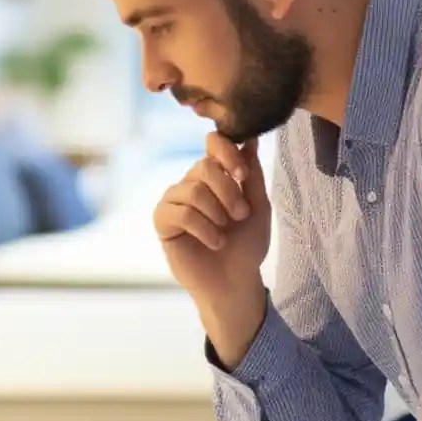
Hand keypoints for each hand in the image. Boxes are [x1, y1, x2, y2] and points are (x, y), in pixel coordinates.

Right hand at [154, 132, 271, 301]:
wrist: (235, 281)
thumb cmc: (247, 245)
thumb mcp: (258, 207)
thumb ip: (253, 175)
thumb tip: (251, 140)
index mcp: (216, 175)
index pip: (214, 143)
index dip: (227, 152)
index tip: (243, 175)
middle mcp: (193, 182)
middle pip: (204, 166)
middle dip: (228, 192)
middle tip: (241, 215)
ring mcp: (175, 200)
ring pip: (193, 189)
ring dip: (217, 213)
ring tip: (226, 233)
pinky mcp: (163, 220)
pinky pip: (181, 212)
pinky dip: (203, 228)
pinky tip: (214, 242)